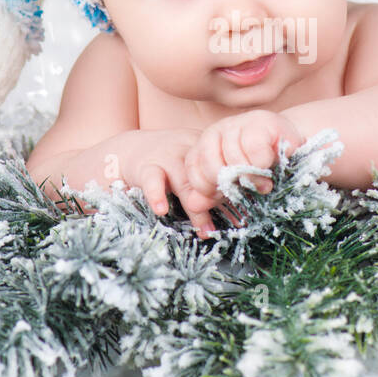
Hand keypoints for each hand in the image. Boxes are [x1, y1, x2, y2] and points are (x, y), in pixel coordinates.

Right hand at [126, 129, 244, 238]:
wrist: (129, 148)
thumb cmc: (169, 161)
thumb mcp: (192, 161)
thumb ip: (213, 177)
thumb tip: (245, 204)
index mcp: (203, 146)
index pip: (223, 165)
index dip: (235, 186)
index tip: (248, 205)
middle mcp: (187, 149)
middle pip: (208, 176)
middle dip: (220, 201)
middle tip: (235, 223)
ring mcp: (166, 158)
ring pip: (185, 184)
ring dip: (195, 210)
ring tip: (205, 231)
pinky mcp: (145, 168)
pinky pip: (152, 181)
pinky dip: (156, 195)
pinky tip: (161, 210)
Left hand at [184, 110, 303, 201]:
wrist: (290, 146)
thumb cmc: (258, 167)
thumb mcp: (231, 183)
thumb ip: (210, 194)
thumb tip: (193, 205)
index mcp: (205, 144)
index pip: (193, 167)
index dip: (207, 188)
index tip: (224, 195)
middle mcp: (217, 130)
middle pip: (211, 165)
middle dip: (230, 183)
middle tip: (246, 188)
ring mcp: (238, 123)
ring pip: (235, 159)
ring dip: (252, 177)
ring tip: (262, 181)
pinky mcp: (261, 121)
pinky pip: (255, 149)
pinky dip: (263, 163)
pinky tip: (271, 164)